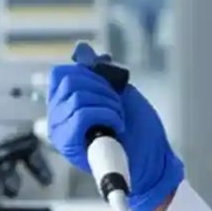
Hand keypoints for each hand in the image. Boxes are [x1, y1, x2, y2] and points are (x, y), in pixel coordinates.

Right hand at [47, 55, 183, 210]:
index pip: (61, 74)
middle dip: (102, 89)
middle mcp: (58, 117)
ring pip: (78, 98)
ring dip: (108, 105)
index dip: (87, 73)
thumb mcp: (120, 91)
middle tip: (117, 106)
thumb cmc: (138, 130)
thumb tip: (82, 50)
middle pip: (69, 81)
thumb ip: (99, 72)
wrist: (153, 160)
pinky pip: (82, 116)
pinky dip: (107, 116)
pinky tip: (116, 127)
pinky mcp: (69, 145)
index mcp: (66, 103)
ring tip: (118, 120)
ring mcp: (61, 131)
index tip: (108, 86)